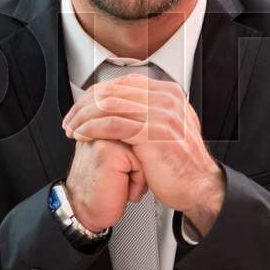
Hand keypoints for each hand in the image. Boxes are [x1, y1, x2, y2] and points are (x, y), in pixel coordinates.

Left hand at [63, 74, 224, 233]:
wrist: (200, 187)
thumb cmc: (182, 164)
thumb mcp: (169, 128)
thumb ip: (151, 112)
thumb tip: (126, 104)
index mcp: (169, 94)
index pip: (123, 83)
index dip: (97, 94)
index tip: (82, 107)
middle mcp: (166, 99)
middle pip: (113, 91)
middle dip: (85, 105)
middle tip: (70, 118)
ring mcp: (160, 114)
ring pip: (109, 105)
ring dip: (83, 117)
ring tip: (71, 128)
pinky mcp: (152, 132)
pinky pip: (112, 124)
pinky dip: (91, 129)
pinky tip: (81, 135)